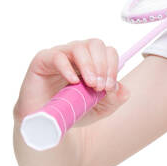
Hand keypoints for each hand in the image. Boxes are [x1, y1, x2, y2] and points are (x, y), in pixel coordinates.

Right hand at [14, 39, 131, 126]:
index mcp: (92, 62)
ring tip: (90, 85)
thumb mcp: (98, 109)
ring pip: (79, 47)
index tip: (109, 88)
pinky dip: (68, 68)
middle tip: (100, 87)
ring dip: (89, 65)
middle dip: (102, 65)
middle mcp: (77, 55)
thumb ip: (113, 100)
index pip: (108, 52)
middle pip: (96, 44)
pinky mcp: (42, 61)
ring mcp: (60, 55)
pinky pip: (57, 56)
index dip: (112, 67)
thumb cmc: (71, 110)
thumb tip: (124, 90)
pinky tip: (73, 82)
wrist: (46, 121)